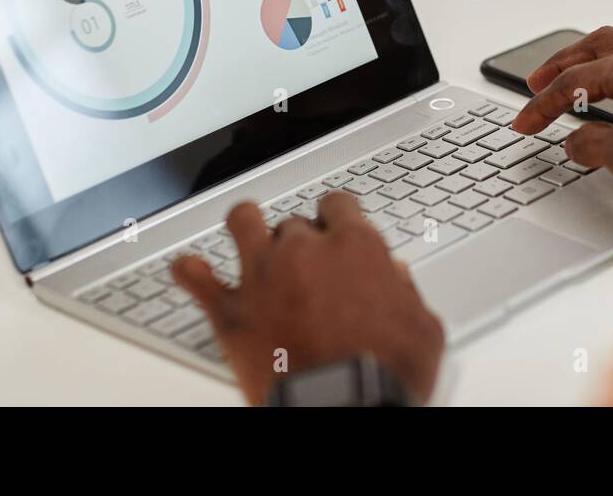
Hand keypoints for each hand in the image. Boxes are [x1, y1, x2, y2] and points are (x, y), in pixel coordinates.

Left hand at [172, 193, 444, 404]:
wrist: (343, 408)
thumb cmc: (385, 375)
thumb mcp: (422, 329)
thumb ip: (408, 292)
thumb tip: (396, 273)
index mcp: (355, 247)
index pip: (339, 205)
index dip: (337, 217)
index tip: (335, 228)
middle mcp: (304, 250)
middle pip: (294, 222)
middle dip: (299, 239)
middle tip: (305, 264)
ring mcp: (263, 276)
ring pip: (243, 223)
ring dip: (246, 226)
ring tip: (247, 233)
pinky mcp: (231, 311)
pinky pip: (197, 279)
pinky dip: (191, 272)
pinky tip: (189, 268)